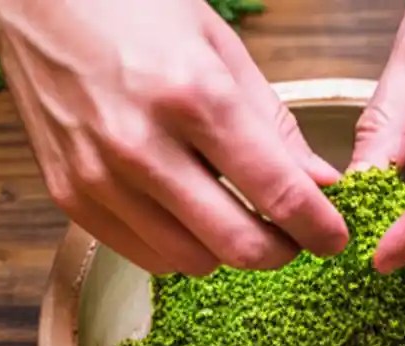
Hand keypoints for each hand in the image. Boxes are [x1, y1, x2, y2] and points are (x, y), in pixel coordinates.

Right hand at [0, 0, 347, 274]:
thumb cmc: (132, 6)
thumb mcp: (219, 47)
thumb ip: (274, 125)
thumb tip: (320, 184)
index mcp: (194, 96)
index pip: (278, 193)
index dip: (319, 228)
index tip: (335, 239)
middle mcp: (142, 145)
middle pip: (237, 246)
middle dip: (281, 251)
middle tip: (293, 236)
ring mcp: (99, 177)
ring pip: (192, 262)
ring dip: (226, 249)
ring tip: (235, 214)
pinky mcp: (69, 196)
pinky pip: (144, 254)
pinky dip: (178, 246)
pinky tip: (186, 212)